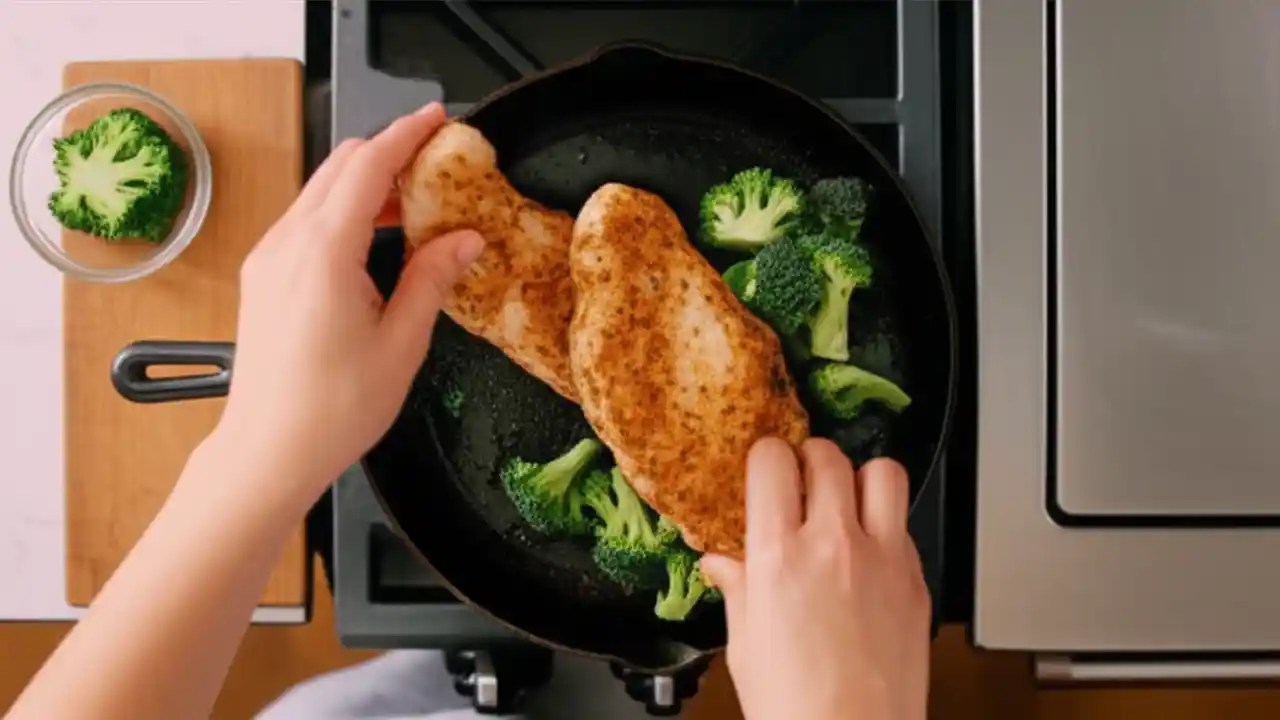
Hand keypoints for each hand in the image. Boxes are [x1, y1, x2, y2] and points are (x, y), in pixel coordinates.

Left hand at [216, 103, 482, 495]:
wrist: (267, 453)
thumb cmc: (333, 410)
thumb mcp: (401, 343)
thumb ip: (432, 279)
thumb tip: (465, 239)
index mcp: (323, 253)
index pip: (368, 166)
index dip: (406, 134)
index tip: (438, 118)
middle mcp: (287, 244)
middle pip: (339, 167)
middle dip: (388, 152)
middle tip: (436, 160)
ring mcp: (268, 258)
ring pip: (320, 192)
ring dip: (365, 183)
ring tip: (414, 201)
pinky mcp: (263, 277)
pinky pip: (305, 222)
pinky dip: (343, 211)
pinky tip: (375, 237)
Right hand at [701, 439, 930, 719]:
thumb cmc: (795, 708)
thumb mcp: (745, 644)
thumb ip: (738, 589)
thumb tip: (722, 564)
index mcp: (780, 556)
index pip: (773, 461)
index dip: (766, 456)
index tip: (765, 467)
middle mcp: (834, 545)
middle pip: (828, 456)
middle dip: (809, 459)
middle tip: (801, 480)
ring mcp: (883, 559)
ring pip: (884, 472)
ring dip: (861, 477)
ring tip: (846, 499)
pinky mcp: (917, 581)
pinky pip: (905, 525)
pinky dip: (886, 526)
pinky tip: (869, 553)